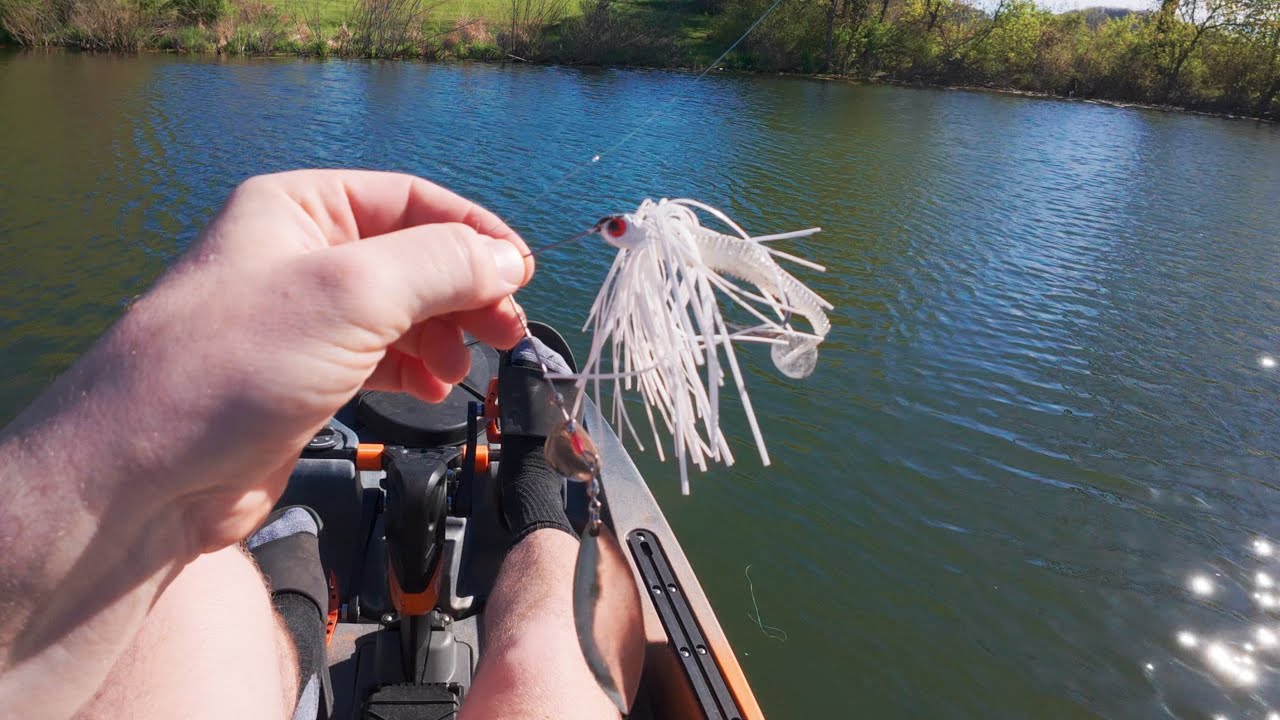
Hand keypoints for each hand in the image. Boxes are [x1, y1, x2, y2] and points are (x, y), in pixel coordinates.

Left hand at [13, 170, 533, 552]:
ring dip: (444, 337)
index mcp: (299, 208)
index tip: (523, 271)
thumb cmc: (235, 366)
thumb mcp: (351, 293)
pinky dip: (415, 371)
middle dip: (465, 292)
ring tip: (461, 371)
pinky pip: (380, 360)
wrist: (146, 477)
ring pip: (402, 313)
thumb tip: (510, 258)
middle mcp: (301, 256)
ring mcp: (302, 321)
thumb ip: (441, 265)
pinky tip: (433, 392)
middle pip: (413, 258)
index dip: (474, 232)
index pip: (411, 200)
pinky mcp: (304, 379)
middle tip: (506, 330)